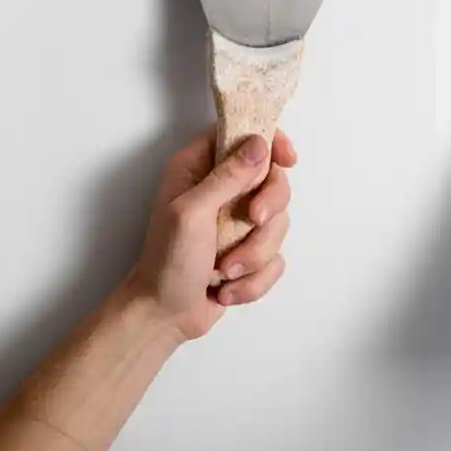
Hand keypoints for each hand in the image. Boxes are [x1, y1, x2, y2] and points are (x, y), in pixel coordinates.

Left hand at [128, 127, 296, 340]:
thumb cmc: (166, 262)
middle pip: (273, 180)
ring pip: (278, 224)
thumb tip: (260, 144)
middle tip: (252, 221)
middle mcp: (221, 191)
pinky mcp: (249, 253)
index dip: (269, 140)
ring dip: (254, 253)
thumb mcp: (192, 212)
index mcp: (199, 168)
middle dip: (269, 206)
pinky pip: (275, 258)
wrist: (164, 315)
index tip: (286, 158)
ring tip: (224, 271)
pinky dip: (254, 279)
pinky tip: (226, 288)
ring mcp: (237, 223)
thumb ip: (227, 177)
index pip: (242, 134)